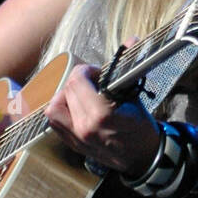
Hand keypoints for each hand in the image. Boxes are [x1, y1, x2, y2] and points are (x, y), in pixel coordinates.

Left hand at [43, 61, 160, 177]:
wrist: (143, 157)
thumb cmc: (141, 127)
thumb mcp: (135, 96)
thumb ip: (126, 68)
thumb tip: (132, 40)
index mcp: (100, 115)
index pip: (77, 81)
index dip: (85, 71)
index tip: (97, 73)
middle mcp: (84, 128)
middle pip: (66, 91)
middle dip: (77, 81)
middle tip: (91, 82)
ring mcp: (76, 139)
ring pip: (53, 108)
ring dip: (64, 97)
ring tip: (80, 96)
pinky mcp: (73, 145)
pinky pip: (55, 123)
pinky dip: (62, 111)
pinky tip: (75, 108)